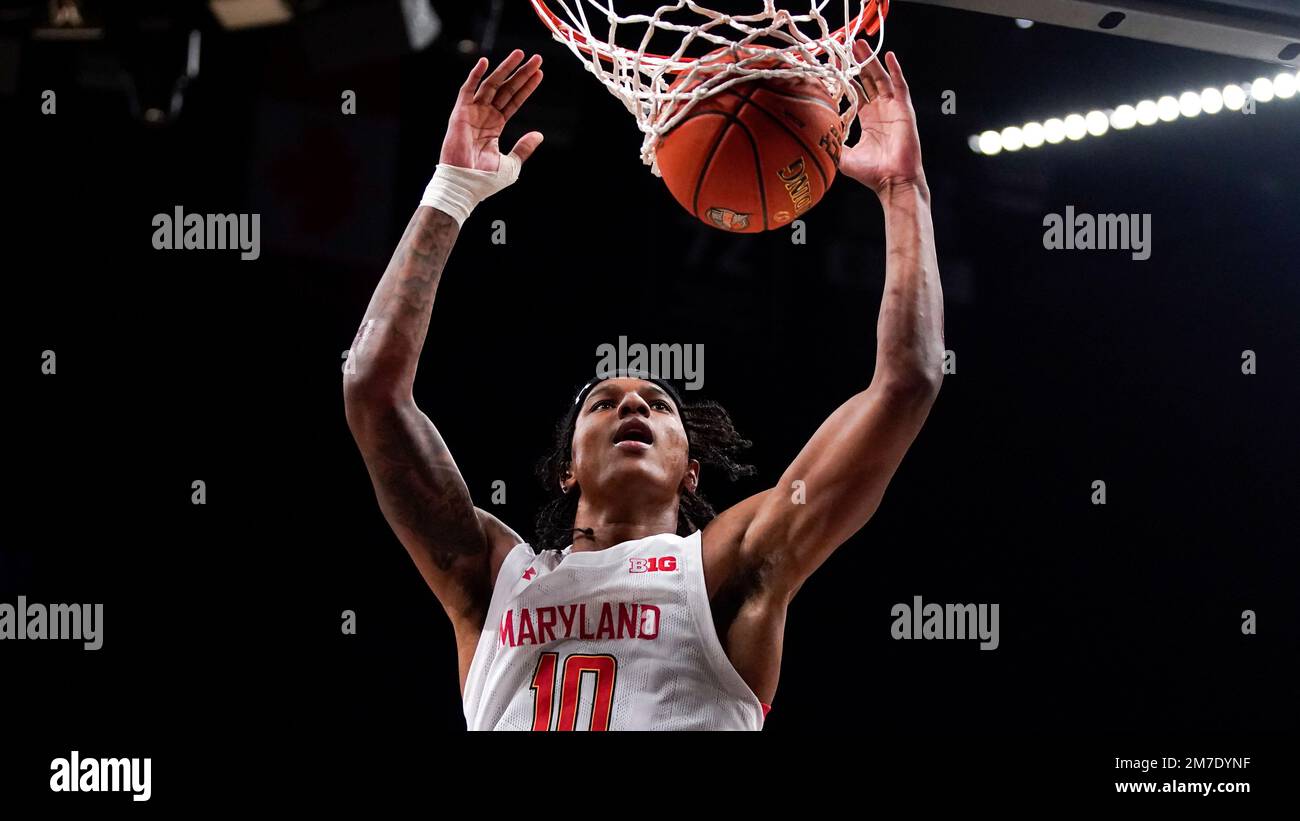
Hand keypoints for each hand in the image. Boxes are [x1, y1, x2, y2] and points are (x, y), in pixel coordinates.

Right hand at [440, 50, 544, 171]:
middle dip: (520, 73)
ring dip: (505, 68)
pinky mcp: (460, 113)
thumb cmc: (485, 178)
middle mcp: (484, 115)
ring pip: (491, 84)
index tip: (540, 74)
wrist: (466, 184)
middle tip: (536, 58)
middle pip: (505, 88)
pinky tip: (485, 62)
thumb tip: (539, 135)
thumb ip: (524, 147)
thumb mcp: (512, 164)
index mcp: (495, 126)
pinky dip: (475, 75)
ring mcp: (472, 113)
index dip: (526, 87)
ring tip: (520, 54)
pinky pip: (467, 90)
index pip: (514, 101)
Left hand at [839, 47, 926, 198]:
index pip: (856, 91)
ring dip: (872, 62)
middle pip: (867, 80)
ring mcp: (892, 108)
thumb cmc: (871, 173)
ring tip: (861, 45)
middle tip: (847, 47)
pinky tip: (888, 56)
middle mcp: (879, 110)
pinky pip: (900, 85)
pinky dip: (895, 70)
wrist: (892, 181)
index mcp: (867, 119)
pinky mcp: (904, 109)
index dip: (847, 78)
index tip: (835, 65)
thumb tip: (812, 138)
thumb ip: (831, 144)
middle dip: (858, 63)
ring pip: (880, 78)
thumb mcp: (844, 157)